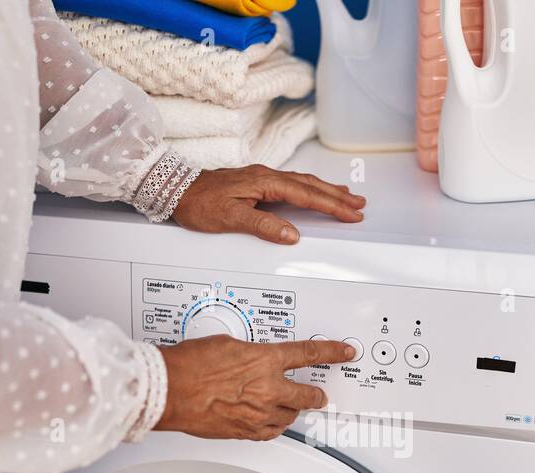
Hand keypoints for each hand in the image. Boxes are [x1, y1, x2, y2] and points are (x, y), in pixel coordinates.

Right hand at [155, 336, 355, 439]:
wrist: (167, 390)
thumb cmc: (188, 365)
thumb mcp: (226, 344)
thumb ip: (248, 353)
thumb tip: (252, 358)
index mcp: (264, 359)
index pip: (308, 354)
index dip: (331, 352)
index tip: (343, 352)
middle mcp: (267, 388)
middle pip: (306, 395)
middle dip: (316, 394)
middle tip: (320, 394)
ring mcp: (257, 413)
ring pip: (289, 416)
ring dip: (291, 411)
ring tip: (287, 407)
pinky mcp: (244, 431)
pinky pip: (270, 432)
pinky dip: (274, 426)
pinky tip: (270, 423)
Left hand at [172, 165, 365, 243]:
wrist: (175, 189)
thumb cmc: (198, 203)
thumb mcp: (229, 219)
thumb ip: (263, 226)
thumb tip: (291, 234)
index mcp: (264, 182)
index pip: (306, 195)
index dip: (331, 205)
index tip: (351, 213)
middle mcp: (266, 176)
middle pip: (310, 185)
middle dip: (337, 196)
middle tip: (359, 205)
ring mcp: (261, 178)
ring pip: (302, 183)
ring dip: (326, 190)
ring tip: (346, 196)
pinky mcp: (256, 183)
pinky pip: (291, 184)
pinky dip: (309, 189)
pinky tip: (312, 192)